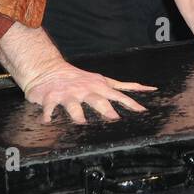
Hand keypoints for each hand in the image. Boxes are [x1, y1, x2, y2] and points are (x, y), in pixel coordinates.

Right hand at [22, 61, 155, 123]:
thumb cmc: (80, 78)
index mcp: (99, 86)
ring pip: (74, 105)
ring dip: (78, 114)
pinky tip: (47, 122)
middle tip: (114, 119)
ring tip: (81, 123)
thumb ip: (121, 86)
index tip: (142, 111)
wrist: (49, 70)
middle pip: (98, 100)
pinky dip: (48, 115)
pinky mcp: (51, 97)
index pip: (118, 95)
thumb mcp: (102, 80)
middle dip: (106, 110)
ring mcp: (68, 94)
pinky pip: (49, 107)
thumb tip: (146, 88)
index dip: (130, 103)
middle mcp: (85, 90)